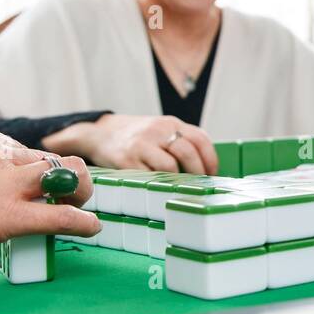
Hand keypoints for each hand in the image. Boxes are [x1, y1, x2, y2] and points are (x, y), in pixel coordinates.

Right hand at [44, 113, 217, 174]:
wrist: (101, 133)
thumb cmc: (139, 137)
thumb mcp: (161, 131)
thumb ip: (182, 141)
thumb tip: (207, 169)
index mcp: (170, 123)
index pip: (200, 138)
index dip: (210, 159)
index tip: (212, 174)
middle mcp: (157, 130)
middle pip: (187, 151)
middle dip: (197, 173)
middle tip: (199, 186)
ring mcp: (141, 145)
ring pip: (169, 166)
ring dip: (179, 181)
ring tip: (181, 189)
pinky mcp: (125, 160)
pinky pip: (148, 177)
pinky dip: (159, 185)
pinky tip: (161, 190)